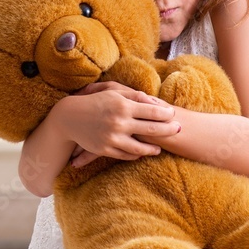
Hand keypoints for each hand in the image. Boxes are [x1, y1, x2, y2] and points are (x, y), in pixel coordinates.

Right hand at [57, 82, 180, 168]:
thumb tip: (154, 102)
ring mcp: (113, 137)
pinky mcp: (106, 150)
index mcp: (122, 105)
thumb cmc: (95, 101)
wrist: (70, 117)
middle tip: (178, 130)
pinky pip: (127, 155)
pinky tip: (142, 153)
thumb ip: (134, 95)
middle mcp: (119, 122)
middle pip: (152, 130)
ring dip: (154, 149)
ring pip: (141, 148)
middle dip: (168, 130)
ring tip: (160, 148)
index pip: (152, 111)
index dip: (166, 114)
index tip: (173, 115)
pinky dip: (136, 155)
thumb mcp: (112, 92)